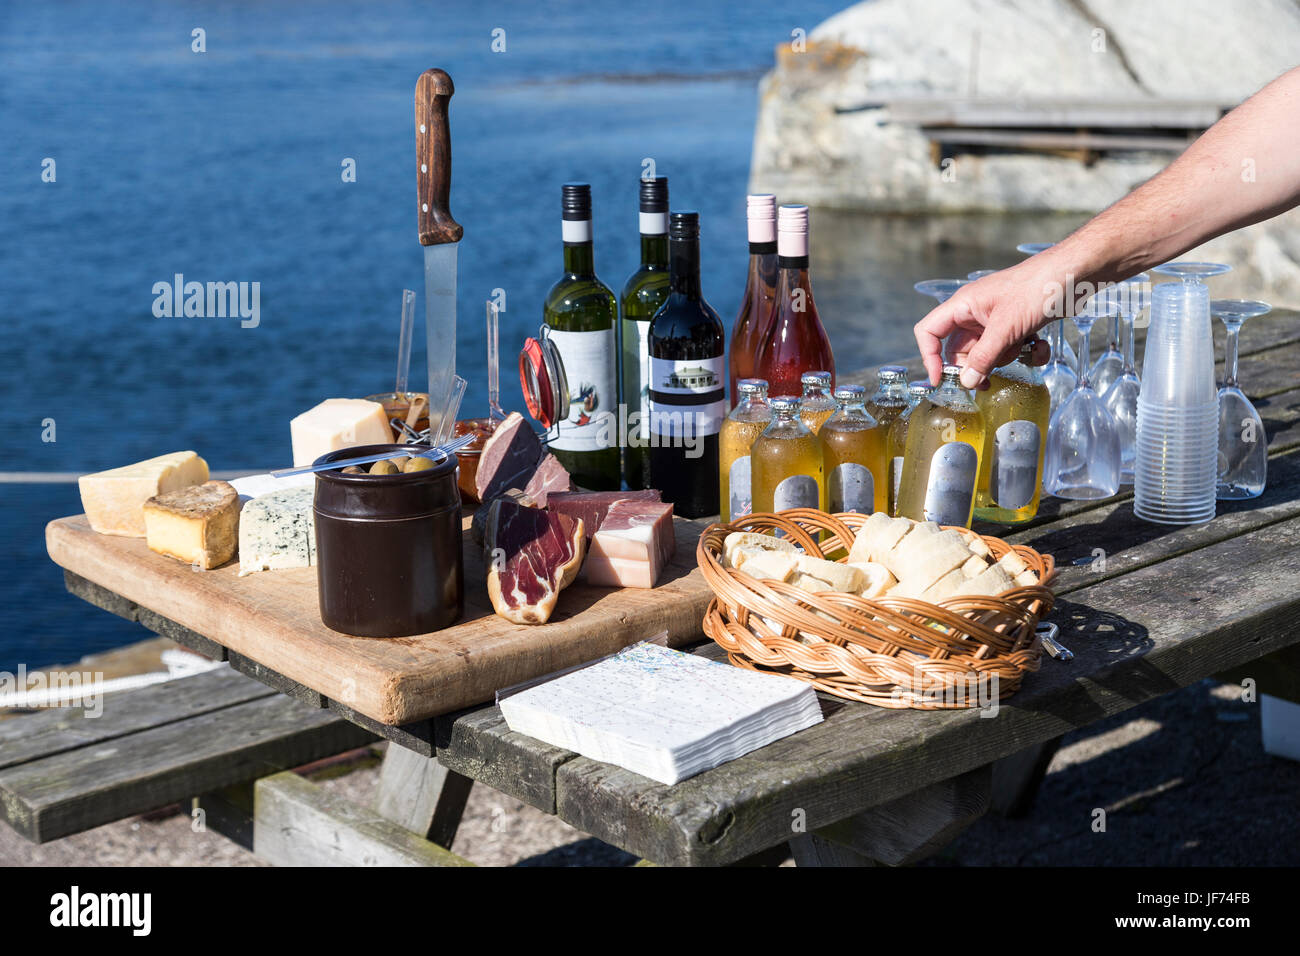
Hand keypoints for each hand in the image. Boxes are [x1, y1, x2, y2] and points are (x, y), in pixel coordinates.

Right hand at [913, 263, 1053, 388]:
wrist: (1076, 272)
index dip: (929, 356)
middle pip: (960, 349)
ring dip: (1006, 359)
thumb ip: (984, 357)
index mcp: (963, 305)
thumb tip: (967, 382)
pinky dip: (1026, 353)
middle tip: (988, 382)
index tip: (940, 380)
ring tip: (1024, 353)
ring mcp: (996, 319)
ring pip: (987, 352)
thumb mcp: (1007, 326)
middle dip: (976, 366)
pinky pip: (1011, 348)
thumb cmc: (1038, 287)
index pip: (929, 331)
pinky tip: (1040, 347)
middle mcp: (975, 313)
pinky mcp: (1017, 325)